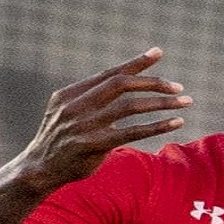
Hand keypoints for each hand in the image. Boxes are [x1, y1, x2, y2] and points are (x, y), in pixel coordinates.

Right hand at [16, 48, 191, 189]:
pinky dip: (158, 125)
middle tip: (177, 86)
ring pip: (130, 106)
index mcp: (71, 93)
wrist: (39, 169)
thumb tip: (123, 80)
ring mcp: (85, 125)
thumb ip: (89, 97)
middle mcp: (77, 105)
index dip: (135, 63)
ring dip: (162, 103)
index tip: (158, 53)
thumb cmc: (60, 139)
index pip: (110, 73)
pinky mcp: (94, 145)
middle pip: (121, 84)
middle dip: (152, 83)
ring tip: (185, 102)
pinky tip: (176, 122)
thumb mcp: (66, 111)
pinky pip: (133, 132)